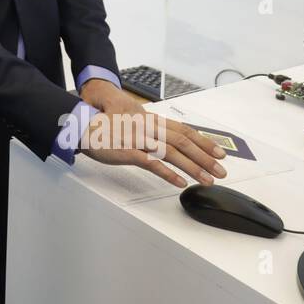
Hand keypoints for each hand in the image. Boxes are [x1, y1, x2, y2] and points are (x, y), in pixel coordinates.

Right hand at [78, 104, 227, 188]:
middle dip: (205, 157)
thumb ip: (151, 130)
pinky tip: (179, 182)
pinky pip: (152, 163)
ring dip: (192, 167)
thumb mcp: (132, 123)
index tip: (220, 153)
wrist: (83, 124)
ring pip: (172, 153)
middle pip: (183, 142)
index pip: (184, 130)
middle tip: (221, 171)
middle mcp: (149, 128)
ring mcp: (139, 139)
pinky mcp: (128, 151)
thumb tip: (168, 139)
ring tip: (206, 180)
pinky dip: (168, 173)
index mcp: (151, 121)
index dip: (204, 142)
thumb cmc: (106, 126)